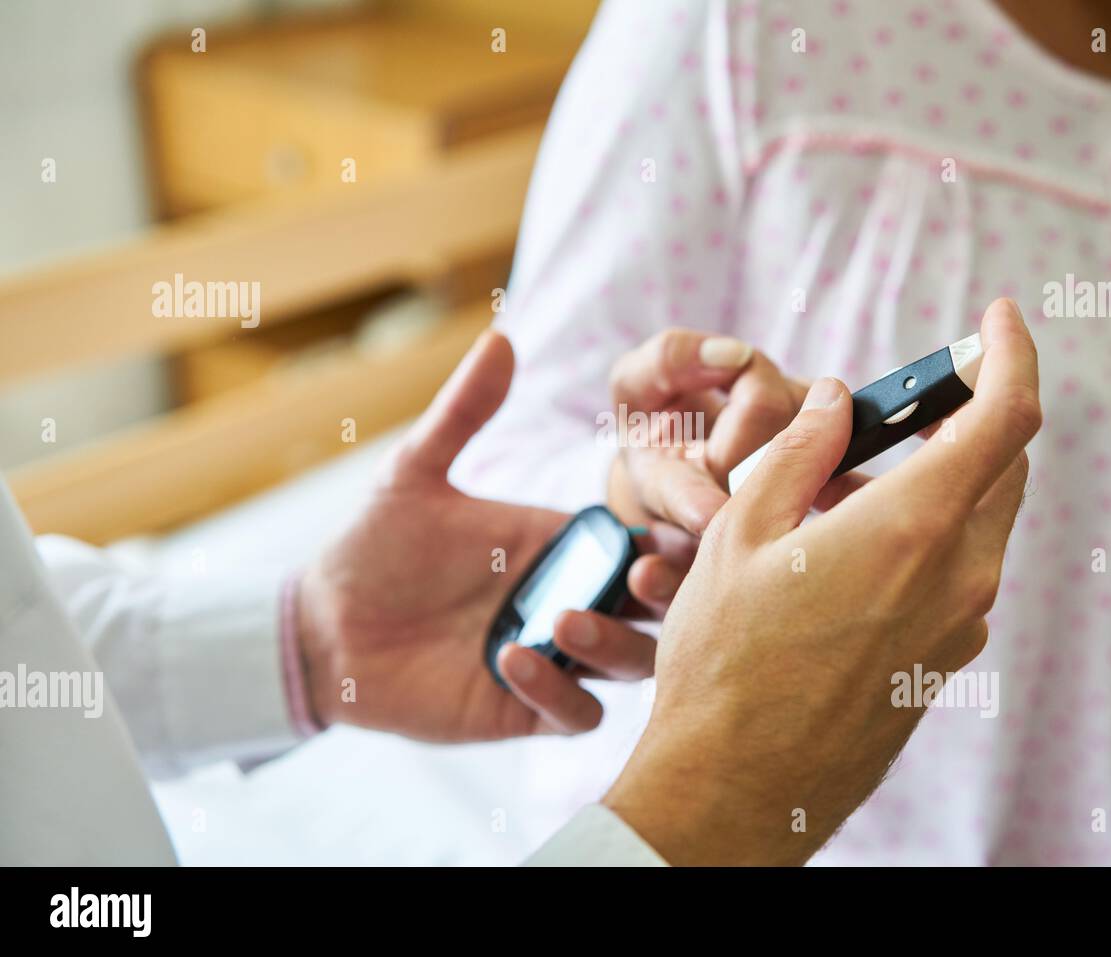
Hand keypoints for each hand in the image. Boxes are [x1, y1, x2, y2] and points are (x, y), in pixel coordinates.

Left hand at [296, 330, 670, 739]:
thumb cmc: (372, 546)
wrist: (321, 628)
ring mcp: (554, 655)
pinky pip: (577, 714)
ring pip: (631, 663)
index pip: (643, 539)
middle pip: (657, 606)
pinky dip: (559, 692)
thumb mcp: (415, 473)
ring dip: (615, 644)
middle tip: (644, 576)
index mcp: (560, 542)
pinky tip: (510, 660)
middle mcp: (570, 597)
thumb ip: (463, 412)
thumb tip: (500, 337)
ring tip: (565, 619)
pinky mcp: (524, 707)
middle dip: (668, 594)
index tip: (674, 524)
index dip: (670, 535)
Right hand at [603, 299, 1040, 864]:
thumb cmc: (727, 660)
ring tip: (839, 492)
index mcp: (914, 527)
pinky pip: (955, 573)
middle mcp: (959, 574)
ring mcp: (958, 625)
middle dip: (964, 417)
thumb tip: (833, 401)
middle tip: (901, 405)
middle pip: (1000, 466)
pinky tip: (846, 553)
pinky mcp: (943, 660)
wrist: (737, 785)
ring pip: (976, 521)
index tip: (996, 319)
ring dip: (932, 484)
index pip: (1007, 415)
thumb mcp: (742, 533)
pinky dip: (922, 538)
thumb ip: (800, 453)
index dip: (1010, 353)